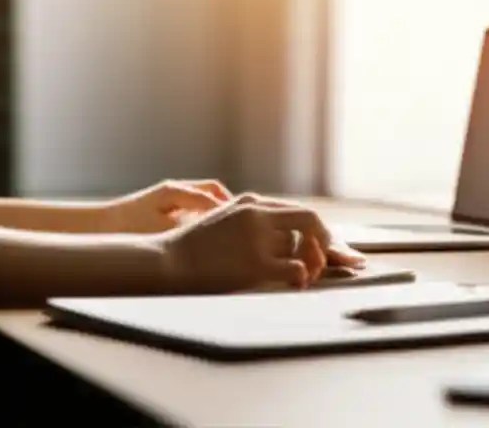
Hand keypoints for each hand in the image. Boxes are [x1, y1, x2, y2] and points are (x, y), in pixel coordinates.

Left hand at [106, 179, 232, 233]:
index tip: (244, 227)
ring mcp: (172, 197)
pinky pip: (194, 208)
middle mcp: (176, 190)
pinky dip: (205, 218)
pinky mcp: (168, 207)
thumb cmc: (129, 227)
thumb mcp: (161, 230)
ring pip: (205, 199)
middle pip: (213, 190)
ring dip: (217, 211)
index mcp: (175, 191)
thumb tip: (214, 229)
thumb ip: (190, 228)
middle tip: (243, 224)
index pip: (212, 197)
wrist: (102, 225)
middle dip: (229, 205)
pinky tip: (208, 236)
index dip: (229, 212)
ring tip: (230, 231)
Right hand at [159, 193, 366, 292]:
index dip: (315, 231)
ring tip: (306, 277)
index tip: (321, 248)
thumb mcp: (221, 221)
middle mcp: (256, 214)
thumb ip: (247, 221)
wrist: (164, 261)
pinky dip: (303, 277)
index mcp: (249, 204)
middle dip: (324, 241)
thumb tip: (274, 234)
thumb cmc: (189, 248)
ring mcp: (256, 238)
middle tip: (323, 262)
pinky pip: (295, 268)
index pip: (296, 211)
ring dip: (312, 263)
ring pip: (303, 246)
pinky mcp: (254, 264)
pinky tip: (297, 284)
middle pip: (309, 220)